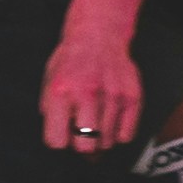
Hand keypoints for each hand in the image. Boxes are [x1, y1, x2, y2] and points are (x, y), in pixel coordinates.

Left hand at [40, 24, 146, 156]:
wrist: (99, 35)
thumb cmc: (72, 62)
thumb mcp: (49, 85)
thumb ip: (51, 115)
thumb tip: (63, 145)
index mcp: (61, 92)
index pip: (56, 141)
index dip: (58, 140)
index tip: (62, 133)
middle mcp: (88, 94)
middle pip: (85, 147)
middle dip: (80, 145)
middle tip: (80, 132)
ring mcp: (113, 96)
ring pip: (107, 143)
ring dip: (99, 138)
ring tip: (95, 119)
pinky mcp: (133, 97)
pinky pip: (126, 136)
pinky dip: (117, 133)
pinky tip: (110, 119)